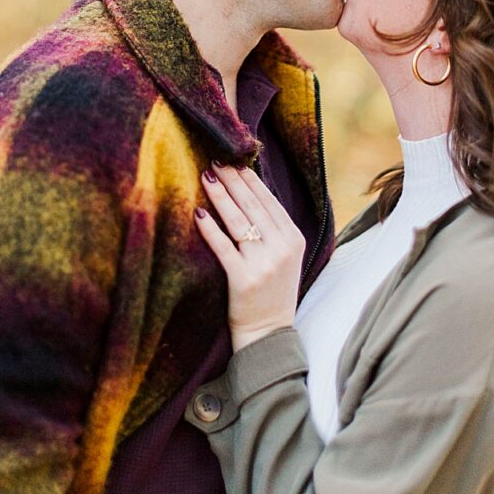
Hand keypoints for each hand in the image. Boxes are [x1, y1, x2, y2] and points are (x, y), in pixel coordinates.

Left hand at [193, 163, 305, 351]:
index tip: (234, 161)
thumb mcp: (284, 256)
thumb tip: (248, 195)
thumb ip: (273, 229)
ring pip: (239, 222)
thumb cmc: (272, 291)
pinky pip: (223, 247)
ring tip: (206, 178)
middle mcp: (282, 248)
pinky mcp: (243, 279)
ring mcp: (264, 263)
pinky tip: (199, 213)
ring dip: (221, 197)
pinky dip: (210, 229)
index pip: (270, 201)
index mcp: (294, 238)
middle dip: (233, 181)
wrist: (268, 332)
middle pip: (254, 206)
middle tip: (215, 161)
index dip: (250, 180)